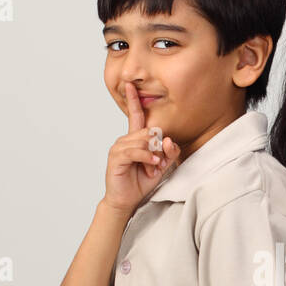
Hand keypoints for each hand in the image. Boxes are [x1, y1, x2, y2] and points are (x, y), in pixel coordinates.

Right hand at [102, 82, 180, 216]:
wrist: (126, 200)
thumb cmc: (141, 181)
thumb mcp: (161, 165)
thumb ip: (168, 152)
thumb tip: (169, 140)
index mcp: (135, 139)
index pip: (135, 115)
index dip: (133, 100)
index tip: (130, 85)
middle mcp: (125, 140)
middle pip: (148, 132)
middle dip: (158, 148)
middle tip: (159, 164)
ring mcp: (119, 147)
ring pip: (143, 141)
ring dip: (153, 156)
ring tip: (154, 167)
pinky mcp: (116, 157)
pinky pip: (135, 151)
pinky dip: (146, 157)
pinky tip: (153, 164)